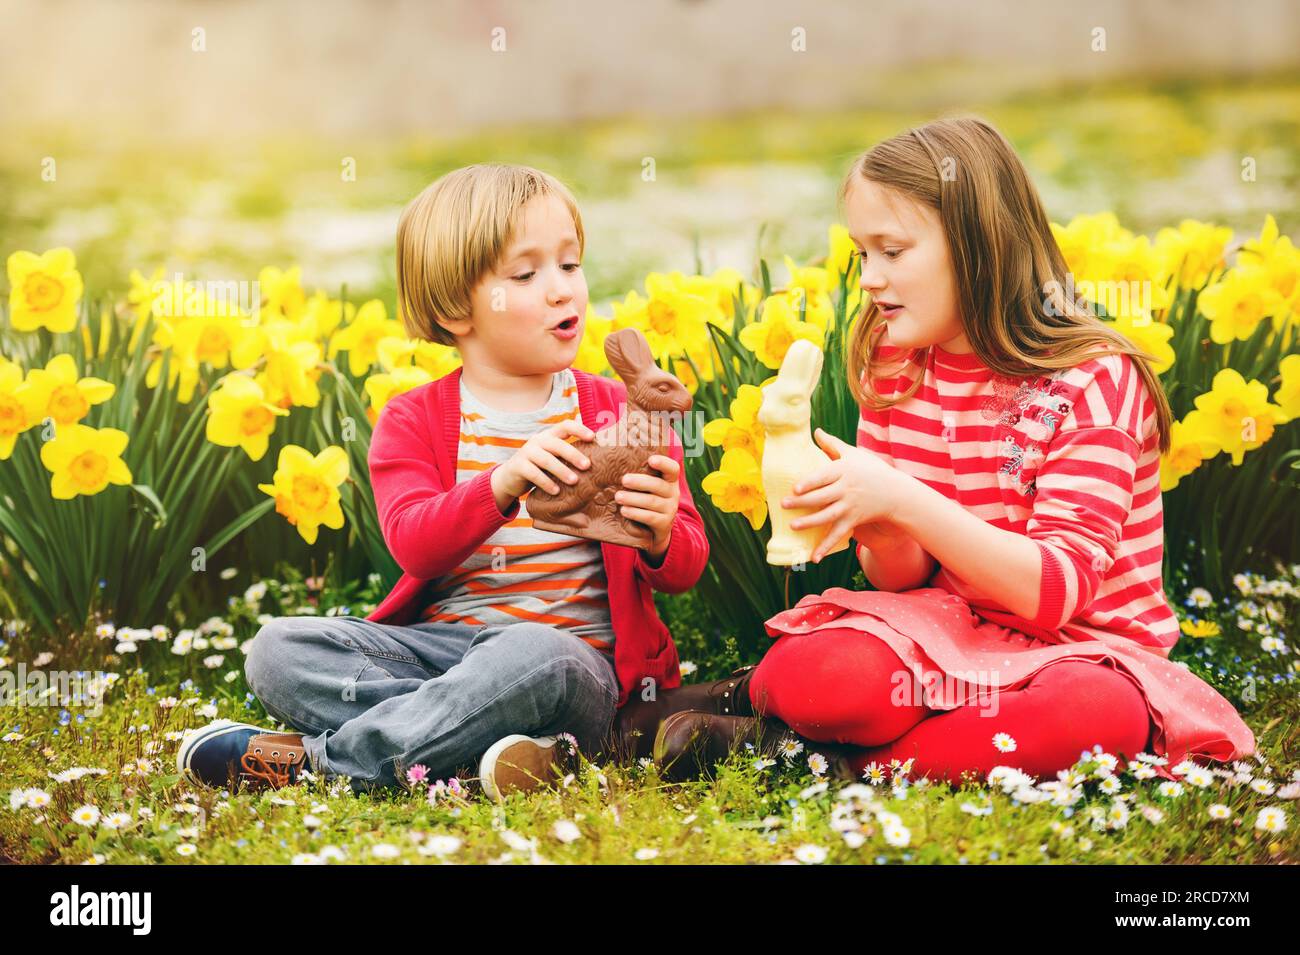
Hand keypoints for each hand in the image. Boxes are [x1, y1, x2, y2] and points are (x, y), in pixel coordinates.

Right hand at [493, 419, 595, 501]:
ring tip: (574, 481)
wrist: (509, 478)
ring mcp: (526, 452)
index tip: (593, 437)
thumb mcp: (551, 457)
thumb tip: (595, 455)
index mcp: (548, 436)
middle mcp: (537, 441)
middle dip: (573, 454)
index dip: (579, 429)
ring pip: (546, 460)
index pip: (565, 425)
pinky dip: (546, 482)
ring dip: (561, 470)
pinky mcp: (518, 466)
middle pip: (557, 444)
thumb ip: (566, 454)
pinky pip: (533, 474)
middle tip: (587, 466)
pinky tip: (556, 491)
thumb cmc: (538, 468)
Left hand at [615, 453, 679, 559]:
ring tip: (618, 496)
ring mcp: (670, 509)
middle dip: (640, 482)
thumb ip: (637, 472)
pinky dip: (636, 513)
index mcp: (669, 480)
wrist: (655, 530)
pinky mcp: (664, 523)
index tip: (651, 459)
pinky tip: (624, 510)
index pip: (672, 468)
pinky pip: (650, 517)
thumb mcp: (647, 486)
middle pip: (658, 485)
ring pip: (652, 502)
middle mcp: (673, 493)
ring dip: (633, 499)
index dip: (663, 463)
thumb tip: (609, 456)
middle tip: (624, 480)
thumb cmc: (645, 498)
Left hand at [781, 428, 915, 562]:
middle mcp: (846, 490)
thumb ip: (832, 444)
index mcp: (843, 471)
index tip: (795, 487)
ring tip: (793, 526)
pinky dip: (826, 547)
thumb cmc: (871, 469)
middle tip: (783, 504)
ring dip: (810, 523)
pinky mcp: (853, 521)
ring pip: (827, 517)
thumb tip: (815, 431)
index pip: (824, 477)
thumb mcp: (853, 454)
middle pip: (821, 497)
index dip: (810, 483)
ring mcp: (850, 507)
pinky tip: (813, 557)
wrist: (895, 492)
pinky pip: (838, 535)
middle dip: (802, 502)